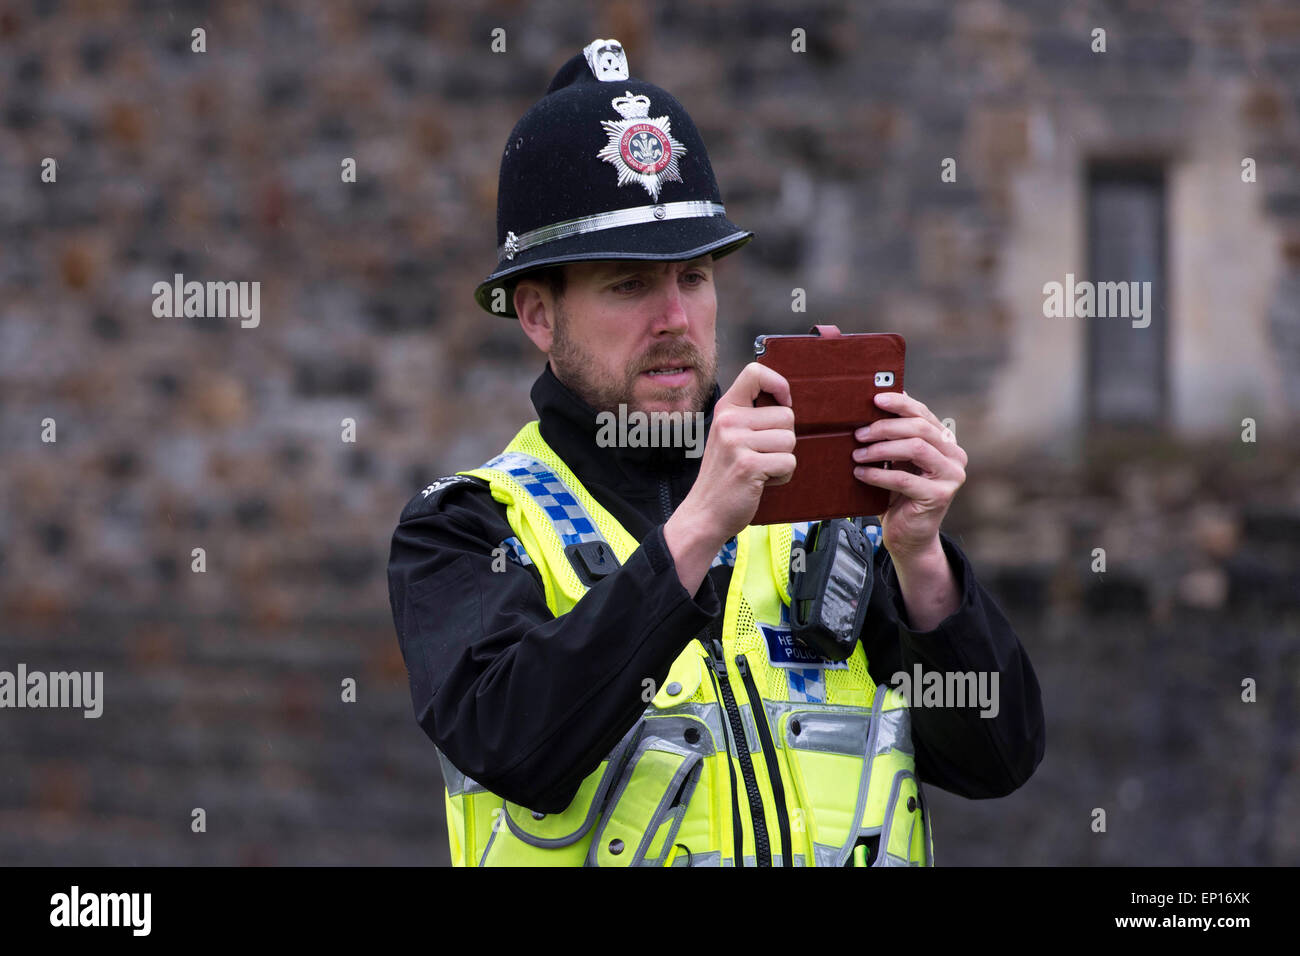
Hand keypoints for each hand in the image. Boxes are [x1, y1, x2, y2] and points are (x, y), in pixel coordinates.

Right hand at [664, 362, 794, 593]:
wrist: (704, 514)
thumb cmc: (722, 477)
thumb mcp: (728, 437)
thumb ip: (750, 417)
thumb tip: (784, 402)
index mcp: (726, 410)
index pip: (755, 373)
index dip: (779, 385)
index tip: (781, 403)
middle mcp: (729, 421)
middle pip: (786, 415)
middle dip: (783, 439)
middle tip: (760, 455)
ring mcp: (737, 443)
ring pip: (790, 440)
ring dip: (782, 459)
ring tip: (760, 469)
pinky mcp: (748, 465)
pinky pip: (788, 462)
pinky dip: (782, 476)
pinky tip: (761, 481)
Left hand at [851, 391, 966, 562]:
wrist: (909, 536)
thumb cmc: (899, 496)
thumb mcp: (897, 461)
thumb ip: (895, 437)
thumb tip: (875, 403)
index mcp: (946, 442)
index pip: (924, 414)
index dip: (900, 404)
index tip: (875, 399)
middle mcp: (955, 456)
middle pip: (920, 428)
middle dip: (885, 427)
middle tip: (858, 434)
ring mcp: (951, 476)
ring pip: (915, 448)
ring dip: (881, 449)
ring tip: (857, 454)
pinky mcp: (939, 496)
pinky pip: (904, 479)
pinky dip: (878, 474)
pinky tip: (861, 473)